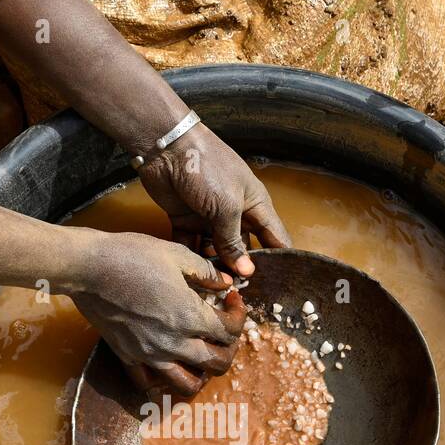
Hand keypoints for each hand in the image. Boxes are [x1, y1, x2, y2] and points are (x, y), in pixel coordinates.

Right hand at [70, 230, 246, 397]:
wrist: (88, 268)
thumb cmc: (132, 255)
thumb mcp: (177, 255)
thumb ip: (207, 272)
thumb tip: (226, 283)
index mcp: (191, 316)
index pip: (230, 331)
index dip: (238, 315)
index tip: (231, 299)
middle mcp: (175, 342)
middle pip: (217, 363)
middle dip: (229, 347)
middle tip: (222, 329)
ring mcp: (150, 354)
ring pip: (188, 383)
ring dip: (201, 373)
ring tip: (199, 354)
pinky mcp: (128, 356)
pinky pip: (149, 383)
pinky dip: (162, 380)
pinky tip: (166, 363)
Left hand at [138, 124, 291, 277]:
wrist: (166, 148)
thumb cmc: (207, 169)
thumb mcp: (227, 207)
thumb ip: (234, 241)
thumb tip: (246, 272)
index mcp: (255, 206)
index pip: (275, 238)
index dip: (278, 261)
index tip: (278, 287)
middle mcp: (235, 215)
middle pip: (244, 250)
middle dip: (243, 271)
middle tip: (242, 296)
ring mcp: (209, 220)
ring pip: (216, 252)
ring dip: (216, 269)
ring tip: (216, 292)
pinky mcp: (185, 222)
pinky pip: (191, 247)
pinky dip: (192, 260)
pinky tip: (193, 278)